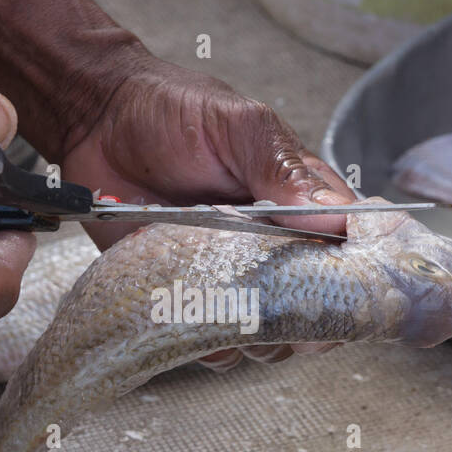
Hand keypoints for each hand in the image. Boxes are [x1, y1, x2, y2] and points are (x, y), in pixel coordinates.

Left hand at [62, 58, 355, 369]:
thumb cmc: (174, 110)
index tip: (345, 293)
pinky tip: (195, 320)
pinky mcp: (187, 292)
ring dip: (258, 335)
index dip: (354, 276)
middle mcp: (273, 244)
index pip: (349, 248)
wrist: (97, 121)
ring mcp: (231, 273)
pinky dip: (209, 342)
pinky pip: (212, 338)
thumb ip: (286, 171)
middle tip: (279, 309)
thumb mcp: (241, 128)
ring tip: (231, 310)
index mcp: (300, 200)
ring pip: (267, 330)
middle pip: (313, 303)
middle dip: (305, 318)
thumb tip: (339, 216)